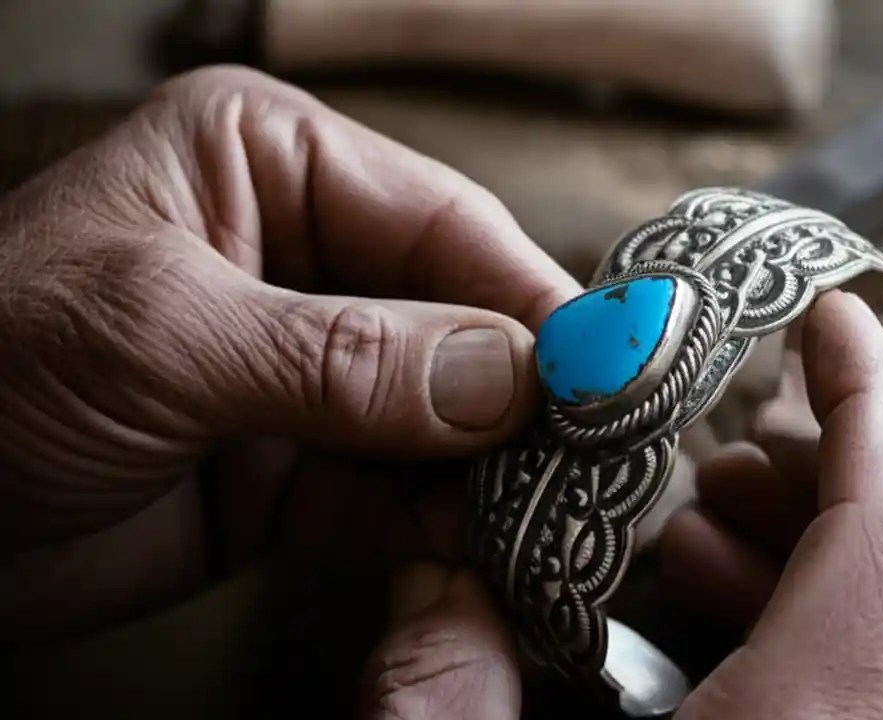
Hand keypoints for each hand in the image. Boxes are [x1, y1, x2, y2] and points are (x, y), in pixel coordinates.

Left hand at [0, 66, 577, 644]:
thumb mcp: (160, 338)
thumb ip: (342, 358)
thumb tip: (511, 379)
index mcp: (268, 164)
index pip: (444, 225)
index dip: (536, 301)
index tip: (613, 373)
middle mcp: (303, 256)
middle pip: (464, 322)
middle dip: (529, 396)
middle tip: (601, 461)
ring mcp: (307, 371)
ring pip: (446, 417)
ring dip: (498, 471)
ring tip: (555, 520)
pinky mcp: (297, 472)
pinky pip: (402, 494)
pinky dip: (445, 528)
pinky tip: (480, 553)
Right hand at [362, 292, 882, 718]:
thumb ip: (440, 688)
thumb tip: (440, 583)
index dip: (873, 406)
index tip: (831, 321)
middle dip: (842, 468)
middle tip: (737, 436)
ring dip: (821, 544)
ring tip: (702, 517)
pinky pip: (881, 682)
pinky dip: (815, 616)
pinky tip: (708, 605)